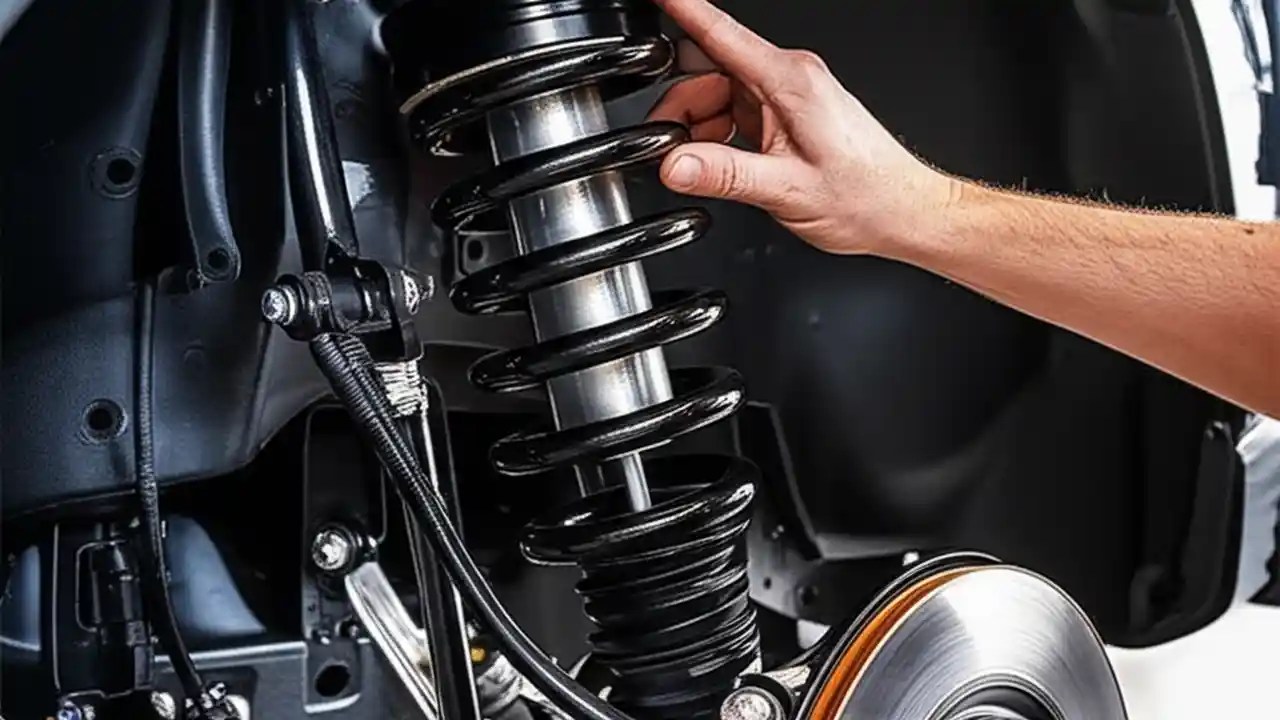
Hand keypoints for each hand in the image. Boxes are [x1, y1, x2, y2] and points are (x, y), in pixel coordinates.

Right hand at [649, 0, 958, 255]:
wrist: (903, 211)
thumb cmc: (867, 196)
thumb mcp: (787, 190)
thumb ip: (724, 174)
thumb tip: (675, 164)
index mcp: (790, 81)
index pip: (719, 32)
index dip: (680, 6)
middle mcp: (788, 78)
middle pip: (708, 70)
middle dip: (678, 103)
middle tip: (663, 144)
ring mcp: (786, 96)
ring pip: (717, 94)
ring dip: (697, 125)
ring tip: (694, 165)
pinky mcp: (786, 115)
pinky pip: (735, 112)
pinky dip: (716, 136)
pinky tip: (717, 165)